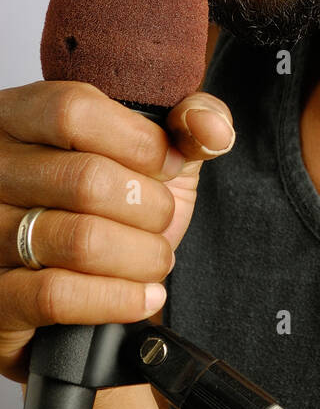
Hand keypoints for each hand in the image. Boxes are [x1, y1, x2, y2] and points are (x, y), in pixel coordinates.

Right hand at [0, 81, 234, 382]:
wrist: (78, 287)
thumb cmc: (110, 208)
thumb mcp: (153, 154)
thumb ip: (189, 124)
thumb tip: (211, 129)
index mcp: (19, 118)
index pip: (73, 110)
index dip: (138, 143)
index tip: (166, 165)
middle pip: (86, 180)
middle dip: (150, 208)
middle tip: (162, 221)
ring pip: (81, 241)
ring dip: (142, 256)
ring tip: (155, 259)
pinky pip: (58, 295)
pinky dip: (118, 298)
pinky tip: (143, 295)